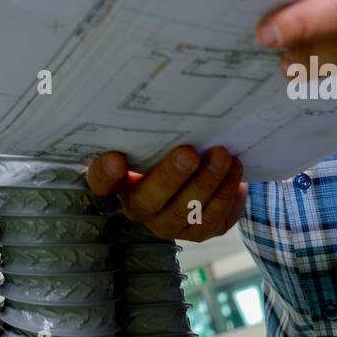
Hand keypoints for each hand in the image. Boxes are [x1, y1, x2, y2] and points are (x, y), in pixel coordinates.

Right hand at [86, 144, 247, 240]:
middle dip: (170, 176)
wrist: (206, 172)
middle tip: (188, 153)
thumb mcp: (159, 140)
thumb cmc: (173, 149)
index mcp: (121, 182)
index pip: (102, 181)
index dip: (105, 173)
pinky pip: (210, 217)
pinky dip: (225, 190)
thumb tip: (170, 104)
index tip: (116, 158)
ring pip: (184, 210)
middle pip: (148, 199)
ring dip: (206, 181)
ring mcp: (167, 224)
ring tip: (221, 155)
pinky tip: (233, 168)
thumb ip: (155, 132)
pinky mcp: (197, 232)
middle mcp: (139, 207)